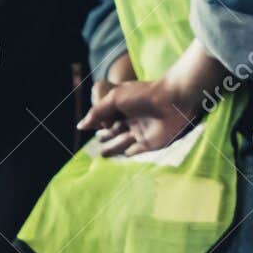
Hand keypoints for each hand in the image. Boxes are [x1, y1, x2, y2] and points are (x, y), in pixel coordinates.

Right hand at [79, 79, 200, 153]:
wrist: (172, 101)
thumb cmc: (143, 95)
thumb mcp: (114, 99)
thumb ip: (97, 112)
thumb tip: (80, 127)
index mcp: (122, 108)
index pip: (106, 119)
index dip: (99, 123)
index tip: (96, 126)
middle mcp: (131, 121)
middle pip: (113, 132)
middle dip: (105, 137)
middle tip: (98, 141)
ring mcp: (140, 133)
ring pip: (122, 143)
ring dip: (112, 148)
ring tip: (101, 154)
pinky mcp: (149, 144)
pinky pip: (135, 152)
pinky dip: (126, 154)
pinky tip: (118, 157)